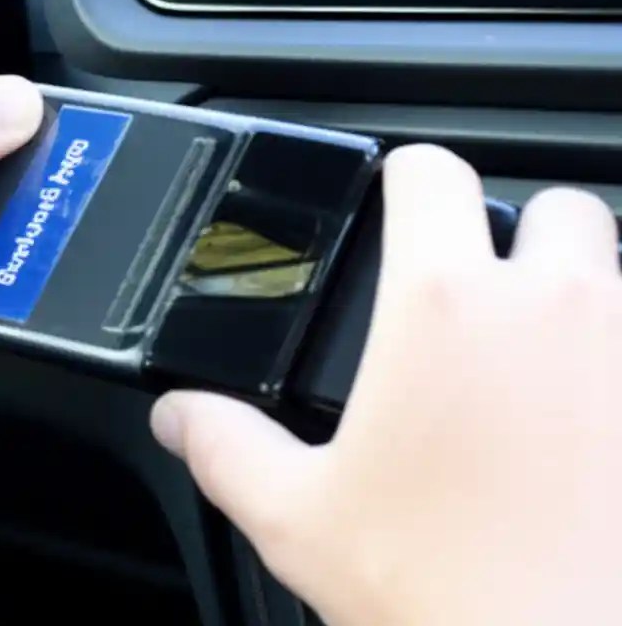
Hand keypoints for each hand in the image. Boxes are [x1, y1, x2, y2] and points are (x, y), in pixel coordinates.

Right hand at [150, 145, 621, 624]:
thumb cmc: (443, 592)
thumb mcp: (297, 517)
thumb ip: (223, 445)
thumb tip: (177, 414)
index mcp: (442, 304)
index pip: (432, 172)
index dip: (405, 182)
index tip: (398, 211)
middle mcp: (554, 303)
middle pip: (552, 207)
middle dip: (516, 238)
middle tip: (478, 309)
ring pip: (618, 267)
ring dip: (582, 292)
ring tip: (540, 367)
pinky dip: (616, 361)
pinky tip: (589, 424)